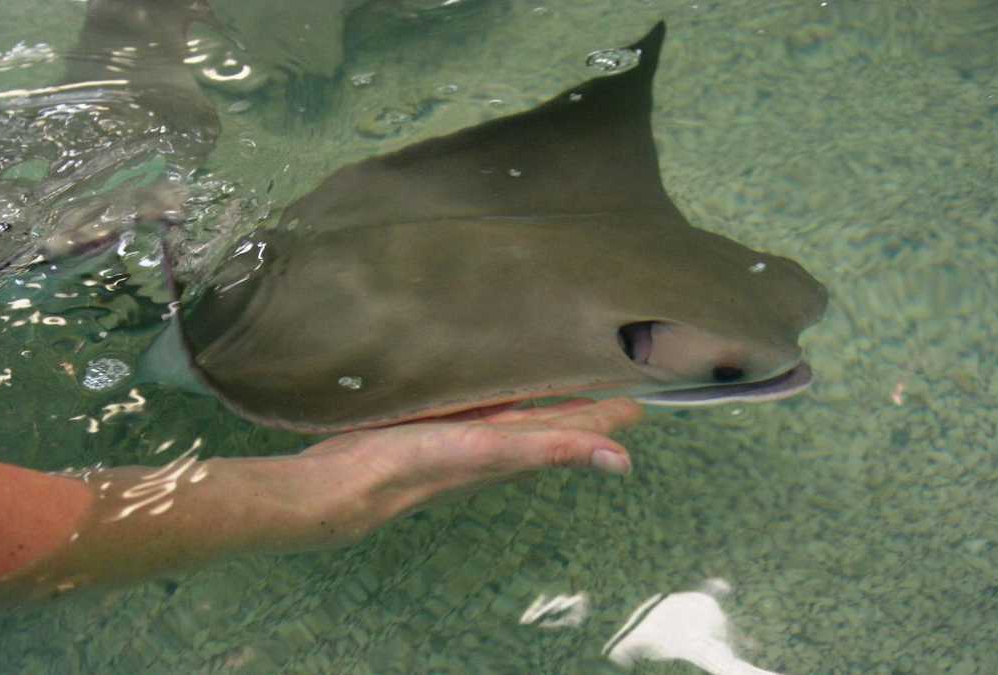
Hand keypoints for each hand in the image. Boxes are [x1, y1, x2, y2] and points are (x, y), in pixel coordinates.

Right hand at [300, 397, 642, 526]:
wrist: (350, 481)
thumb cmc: (420, 465)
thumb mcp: (492, 449)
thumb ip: (553, 449)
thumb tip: (622, 461)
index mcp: (520, 446)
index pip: (581, 425)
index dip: (613, 410)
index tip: (647, 390)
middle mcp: (501, 440)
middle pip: (556, 416)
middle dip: (587, 397)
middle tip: (616, 370)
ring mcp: (469, 431)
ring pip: (522, 407)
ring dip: (548, 390)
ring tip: (569, 368)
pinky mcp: (439, 421)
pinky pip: (483, 399)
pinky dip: (501, 386)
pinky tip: (494, 375)